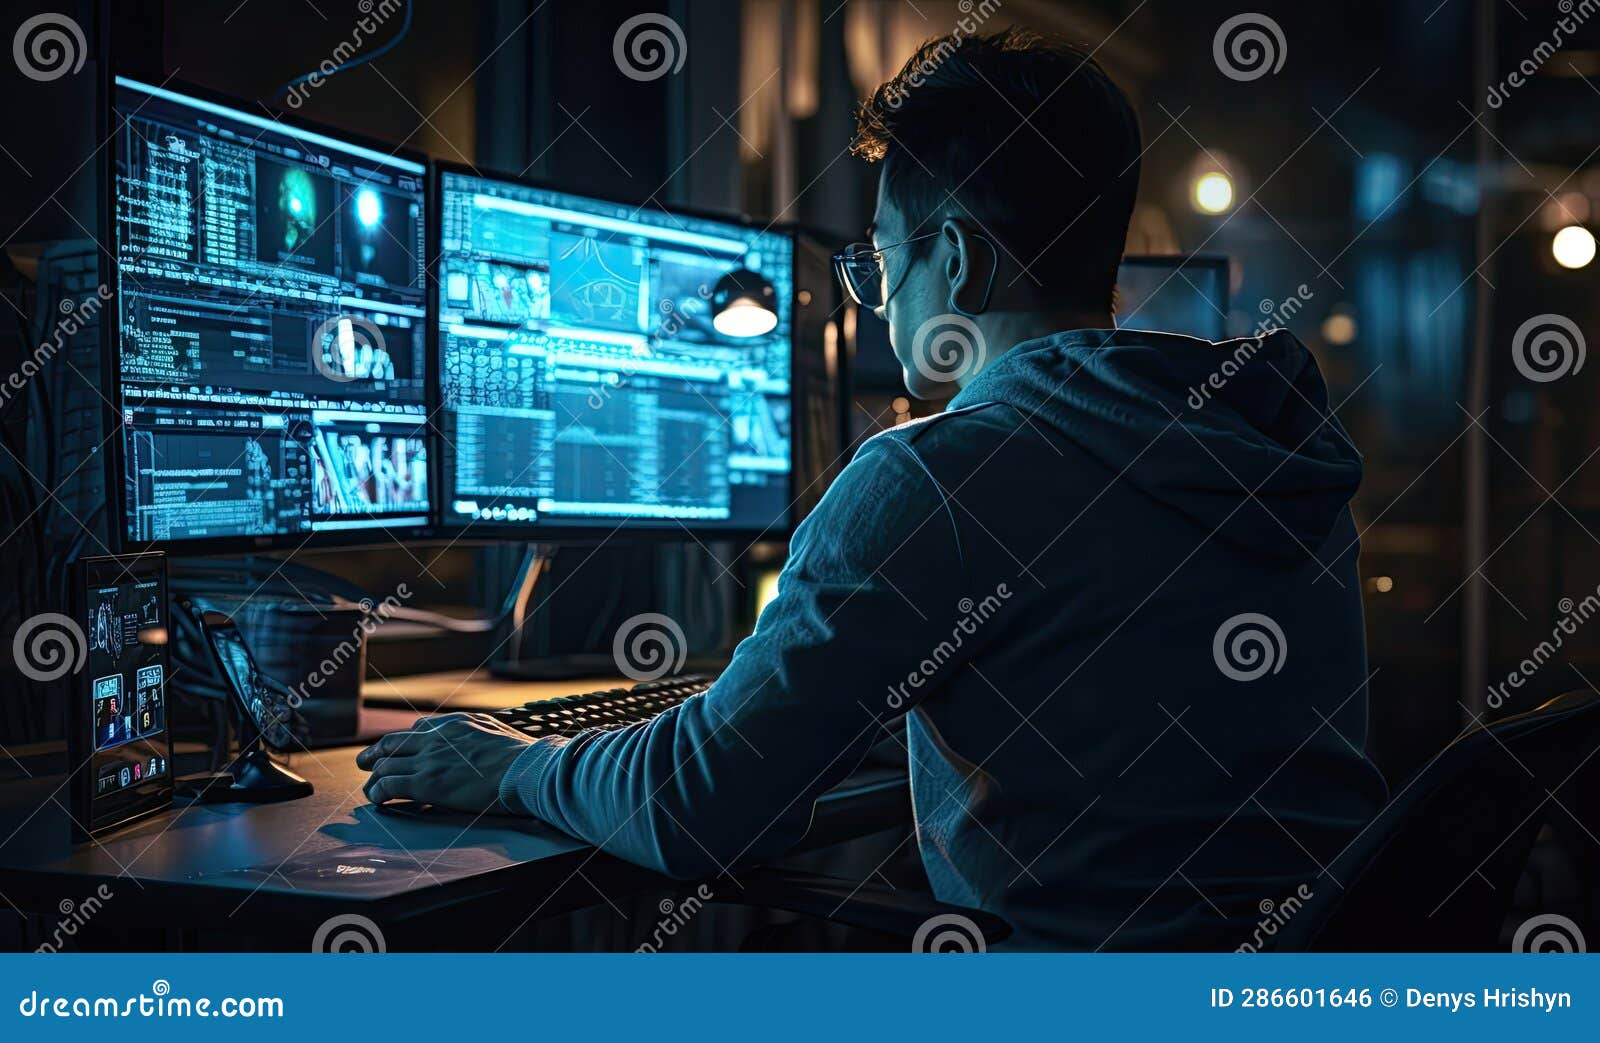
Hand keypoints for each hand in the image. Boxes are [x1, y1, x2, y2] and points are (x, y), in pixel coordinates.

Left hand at [356, 713, 535, 812]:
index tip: (398, 751)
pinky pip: (389, 786)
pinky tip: (376, 800)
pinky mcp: (426, 784)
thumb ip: (474, 728)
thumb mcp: (495, 729)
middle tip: (365, 763)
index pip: (417, 729)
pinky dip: (378, 792)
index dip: (403, 742)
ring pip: (386, 766)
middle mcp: (435, 738)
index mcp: (453, 724)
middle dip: (375, 754)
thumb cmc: (518, 754)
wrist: (523, 769)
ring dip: (373, 778)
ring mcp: (429, 760)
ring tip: (369, 789)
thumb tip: (469, 731)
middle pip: (393, 744)